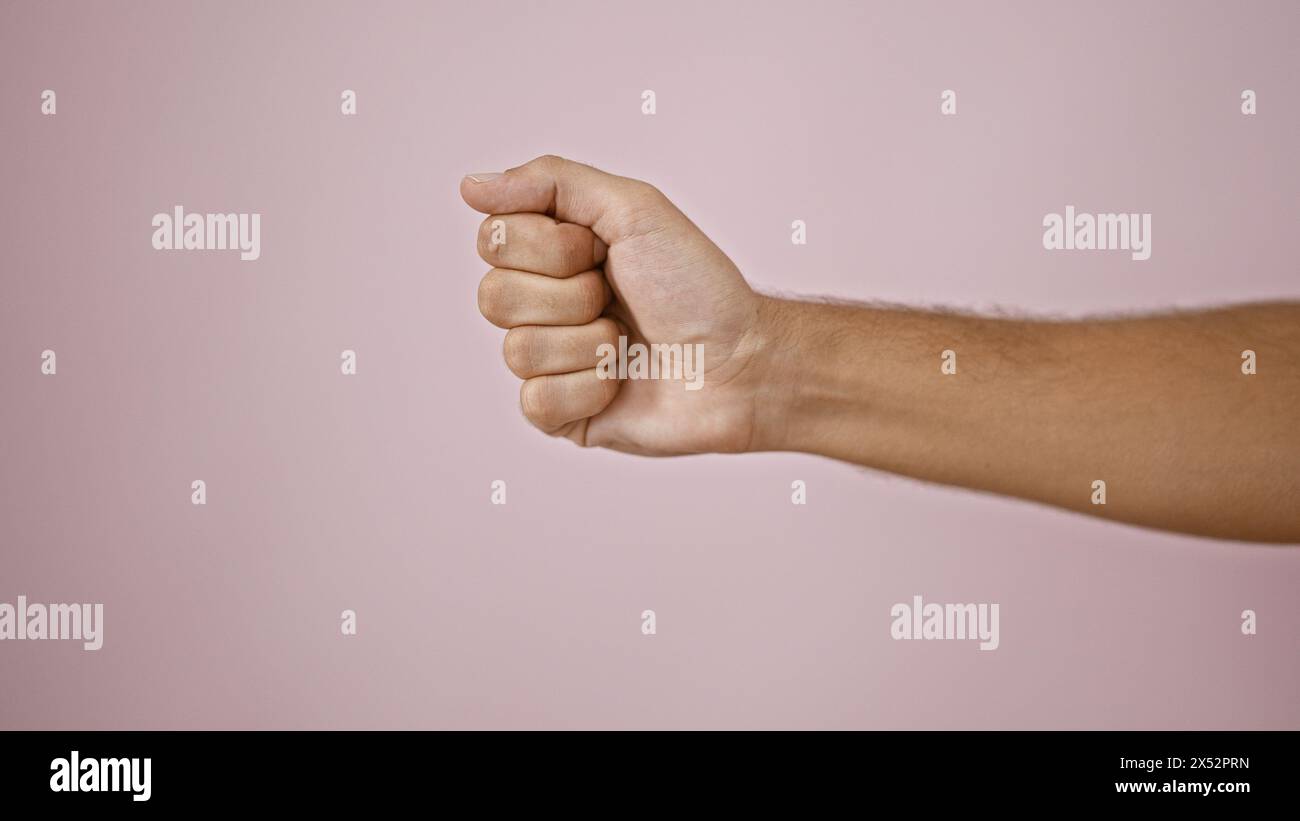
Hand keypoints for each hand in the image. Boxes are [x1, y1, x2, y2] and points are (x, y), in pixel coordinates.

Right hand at [460, 155, 776, 454]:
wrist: (742, 361)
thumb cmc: (697, 286)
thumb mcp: (632, 208)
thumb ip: (550, 183)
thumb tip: (470, 186)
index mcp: (551, 255)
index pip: (494, 241)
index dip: (551, 246)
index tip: (601, 249)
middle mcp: (542, 306)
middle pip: (493, 296)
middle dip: (570, 294)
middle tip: (617, 297)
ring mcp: (549, 363)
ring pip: (517, 349)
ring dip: (589, 342)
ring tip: (627, 343)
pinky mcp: (561, 416)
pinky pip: (537, 400)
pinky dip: (590, 387)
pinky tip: (621, 383)